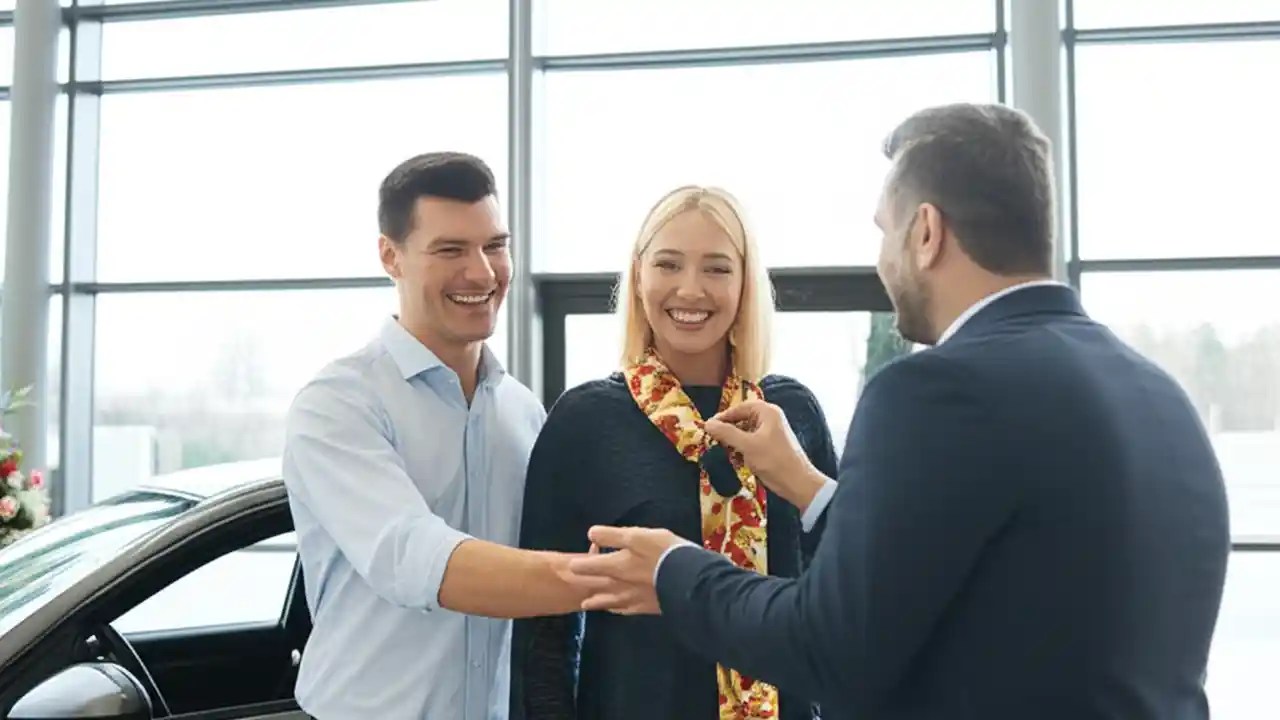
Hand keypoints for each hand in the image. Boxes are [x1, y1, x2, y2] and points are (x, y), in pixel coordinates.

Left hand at [563, 526, 686, 614]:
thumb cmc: (662, 553)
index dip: (579, 565)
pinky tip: (616, 609)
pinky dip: (617, 609)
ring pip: (608, 602)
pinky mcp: (646, 607)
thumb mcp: (637, 536)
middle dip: (585, 585)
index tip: (570, 565)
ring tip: (586, 604)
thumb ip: (612, 536)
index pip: (589, 566)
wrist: (688, 581)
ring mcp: (633, 599)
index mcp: (615, 566)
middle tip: (574, 586)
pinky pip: (626, 610)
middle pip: (596, 586)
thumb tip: (591, 534)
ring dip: (596, 602)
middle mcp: (620, 585)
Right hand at [705, 400, 824, 509]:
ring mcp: (771, 432)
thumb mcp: (747, 445)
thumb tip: (707, 423)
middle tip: (712, 438)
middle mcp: (770, 418)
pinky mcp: (770, 446)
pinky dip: (741, 447)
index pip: (739, 408)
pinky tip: (734, 456)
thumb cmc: (774, 460)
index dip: (722, 417)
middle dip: (728, 428)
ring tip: (721, 448)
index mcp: (767, 412)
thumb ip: (726, 433)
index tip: (707, 427)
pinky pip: (751, 441)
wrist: (797, 483)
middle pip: (742, 418)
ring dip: (733, 439)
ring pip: (745, 431)